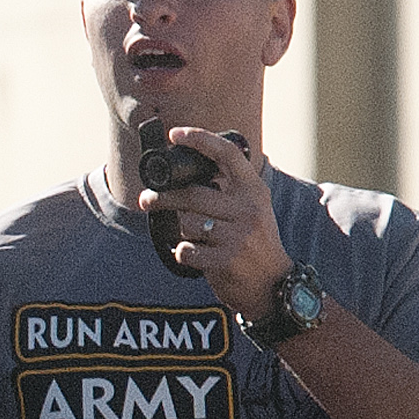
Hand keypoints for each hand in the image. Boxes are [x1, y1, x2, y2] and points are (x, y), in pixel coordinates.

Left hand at [140, 126, 291, 317]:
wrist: (272, 285)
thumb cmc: (253, 242)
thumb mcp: (252, 209)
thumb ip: (228, 190)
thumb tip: (184, 174)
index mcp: (254, 190)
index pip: (227, 154)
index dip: (201, 139)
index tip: (176, 133)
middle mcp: (249, 209)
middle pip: (193, 194)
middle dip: (162, 197)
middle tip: (146, 199)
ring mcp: (238, 235)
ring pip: (186, 223)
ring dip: (175, 228)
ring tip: (180, 232)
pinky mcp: (226, 260)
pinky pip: (186, 250)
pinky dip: (182, 252)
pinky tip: (192, 254)